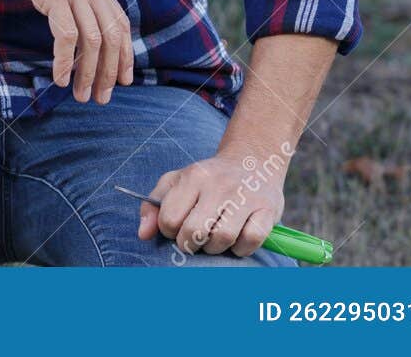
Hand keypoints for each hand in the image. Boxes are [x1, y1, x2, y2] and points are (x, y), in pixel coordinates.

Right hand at [0, 0, 133, 102]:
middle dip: (109, 73)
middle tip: (101, 98)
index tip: (122, 81)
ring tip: (82, 95)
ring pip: (92, 42)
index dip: (125, 56)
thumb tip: (78, 16)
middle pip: (112, 38)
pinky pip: (65, 37)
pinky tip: (59, 78)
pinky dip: (64, 62)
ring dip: (88, 74)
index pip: (121, 25)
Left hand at [137, 152, 285, 256]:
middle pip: (194, 232)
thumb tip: (143, 235)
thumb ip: (152, 206)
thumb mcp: (175, 182)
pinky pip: (250, 240)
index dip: (169, 231)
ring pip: (222, 239)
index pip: (169, 219)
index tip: (177, 228)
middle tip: (194, 239)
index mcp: (192, 177)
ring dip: (214, 248)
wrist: (253, 161)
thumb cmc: (207, 179)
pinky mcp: (268, 210)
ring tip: (214, 238)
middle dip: (190, 244)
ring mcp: (245, 197)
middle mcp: (219, 185)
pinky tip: (237, 239)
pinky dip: (241, 248)